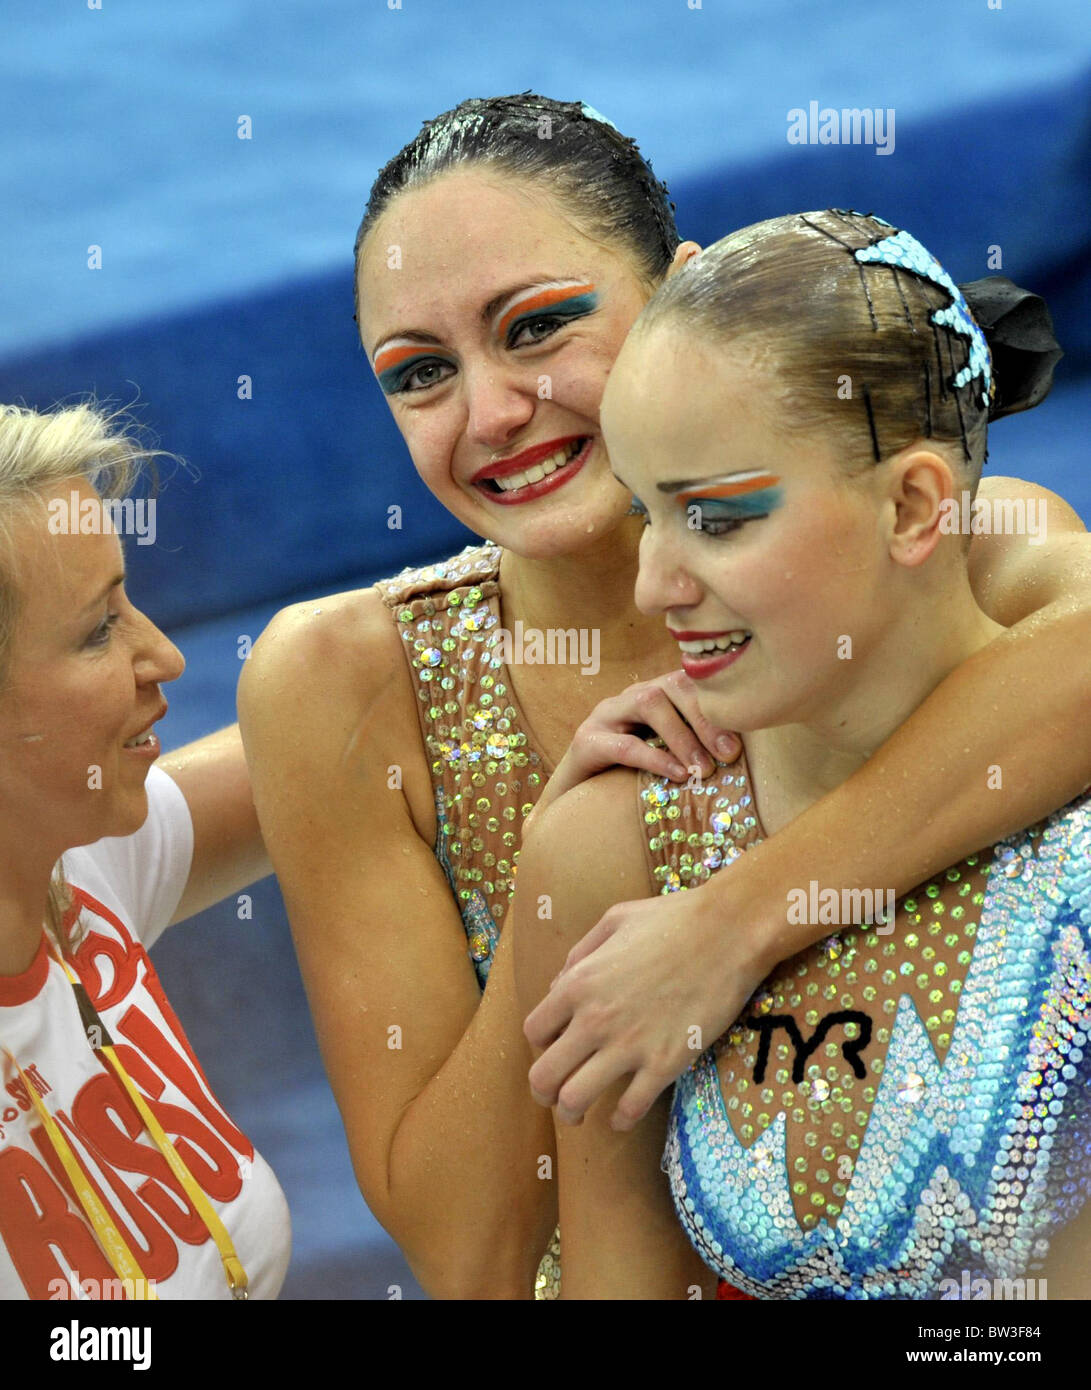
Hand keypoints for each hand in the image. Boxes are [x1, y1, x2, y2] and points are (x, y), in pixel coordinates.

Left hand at [524, 854, 782, 1128]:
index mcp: (579, 983)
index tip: (556, 1047)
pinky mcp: (665, 1064)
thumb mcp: (614, 920)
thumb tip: (559, 986)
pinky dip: (620, 1119)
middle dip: (543, 1091)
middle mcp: (594, 1020)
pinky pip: (630, 1108)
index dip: (541, 1044)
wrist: (729, 932)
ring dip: (571, 1112)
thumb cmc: (673, 919)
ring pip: (576, 1100)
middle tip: (553, 1095)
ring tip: (579, 1113)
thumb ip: (580, 954)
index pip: (535, 1032)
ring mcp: (629, 1046)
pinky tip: (621, 1116)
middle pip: (544, 1076)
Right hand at [525, 670, 739, 835]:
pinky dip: (654, 758)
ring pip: (648, 703)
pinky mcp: (586, 741)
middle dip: (704, 717)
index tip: (739, 745)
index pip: (691, 685)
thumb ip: (698, 754)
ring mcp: (605, 716)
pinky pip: (623, 743)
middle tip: (727, 755)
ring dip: (682, 736)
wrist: (574, 803)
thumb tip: (744, 762)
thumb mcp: (669, 762)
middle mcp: (630, 698)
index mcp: (655, 698)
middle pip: (672, 685)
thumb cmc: (631, 783)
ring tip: (703, 769)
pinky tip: (676, 775)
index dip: (718, 709)